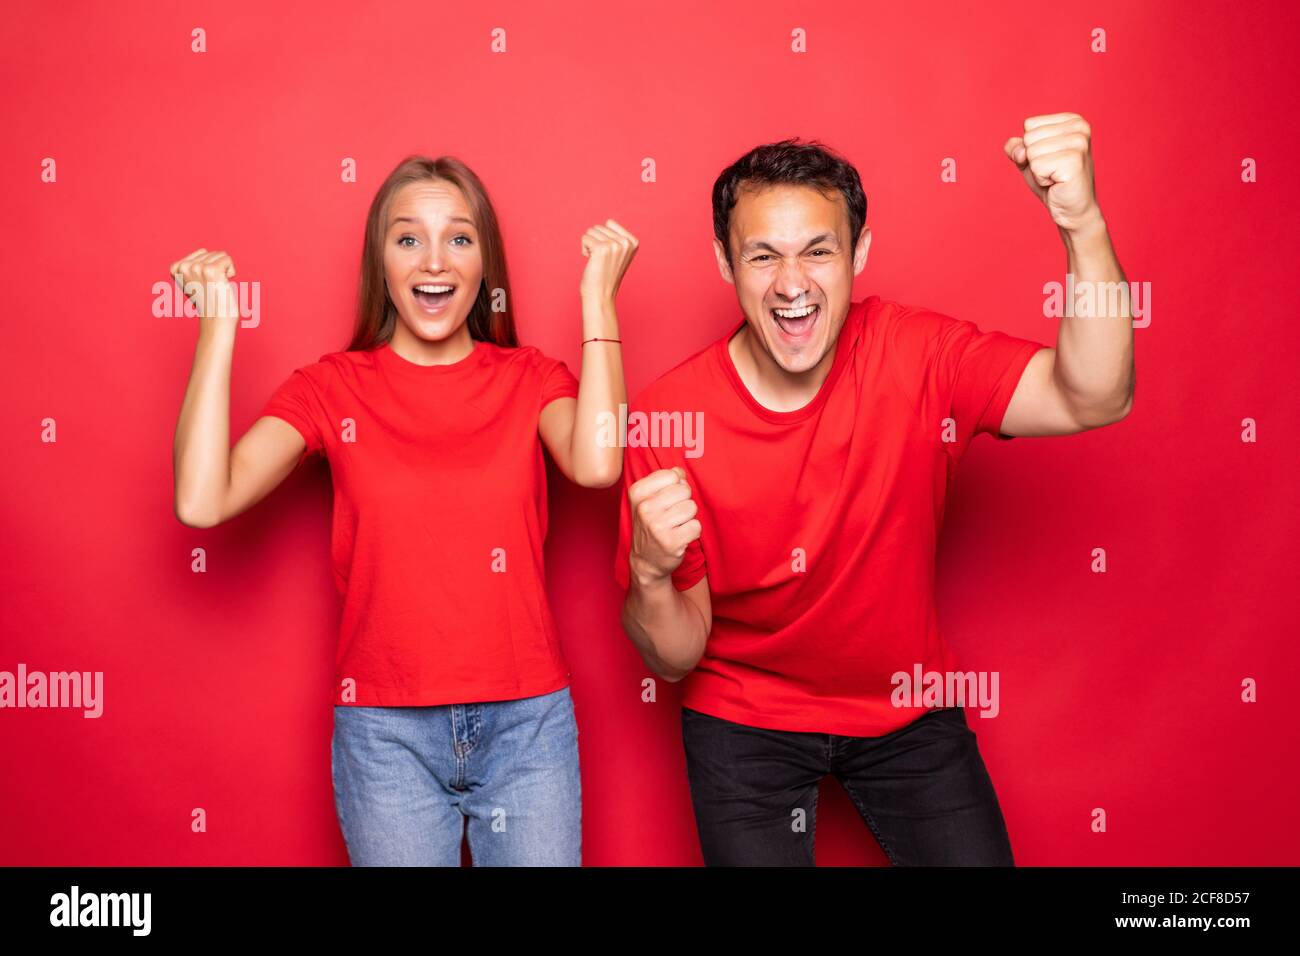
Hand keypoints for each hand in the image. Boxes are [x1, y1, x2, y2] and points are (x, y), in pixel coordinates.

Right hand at [168, 248, 240, 321]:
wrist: (216, 320)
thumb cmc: (209, 302)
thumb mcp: (193, 282)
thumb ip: (193, 267)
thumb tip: (203, 253)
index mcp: (176, 268)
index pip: (202, 252)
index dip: (209, 267)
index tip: (204, 284)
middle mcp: (184, 266)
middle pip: (212, 253)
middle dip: (217, 268)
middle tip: (212, 287)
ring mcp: (197, 267)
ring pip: (221, 255)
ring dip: (224, 270)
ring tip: (217, 286)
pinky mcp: (211, 270)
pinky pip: (228, 259)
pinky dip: (231, 271)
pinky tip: (224, 284)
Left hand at [580, 219, 637, 303]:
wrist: (601, 295)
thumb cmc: (606, 275)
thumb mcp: (619, 254)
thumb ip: (618, 237)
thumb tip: (609, 221)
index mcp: (633, 242)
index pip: (610, 223)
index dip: (603, 237)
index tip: (608, 254)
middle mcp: (626, 242)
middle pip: (599, 227)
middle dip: (595, 241)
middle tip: (601, 260)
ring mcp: (615, 245)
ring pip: (591, 231)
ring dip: (589, 245)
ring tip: (596, 261)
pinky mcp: (601, 249)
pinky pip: (585, 238)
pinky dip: (584, 249)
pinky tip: (590, 261)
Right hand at [627, 466, 700, 584]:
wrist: (646, 561)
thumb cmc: (650, 525)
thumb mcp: (648, 499)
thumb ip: (665, 480)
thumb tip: (680, 471)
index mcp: (637, 493)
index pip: (672, 475)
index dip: (675, 486)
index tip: (665, 500)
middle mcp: (644, 508)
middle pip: (684, 490)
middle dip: (683, 502)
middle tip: (671, 516)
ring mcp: (657, 526)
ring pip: (692, 507)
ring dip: (688, 518)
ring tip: (675, 526)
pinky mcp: (671, 542)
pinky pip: (696, 526)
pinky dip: (692, 532)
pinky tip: (680, 537)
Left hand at [1003, 113, 1100, 232]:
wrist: (1071, 210)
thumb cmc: (1052, 182)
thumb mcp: (1029, 159)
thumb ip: (1016, 147)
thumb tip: (1019, 151)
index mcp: (1072, 120)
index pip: (1030, 124)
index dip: (1031, 147)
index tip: (1049, 159)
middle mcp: (1080, 127)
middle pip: (1029, 137)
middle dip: (1033, 160)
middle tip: (1052, 171)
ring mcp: (1079, 143)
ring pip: (1031, 152)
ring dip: (1037, 171)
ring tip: (1055, 177)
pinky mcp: (1074, 161)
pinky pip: (1036, 166)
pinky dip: (1041, 179)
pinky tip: (1057, 183)